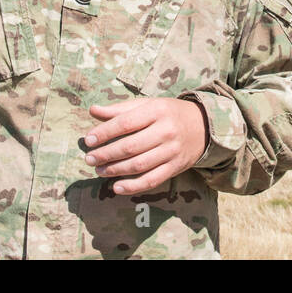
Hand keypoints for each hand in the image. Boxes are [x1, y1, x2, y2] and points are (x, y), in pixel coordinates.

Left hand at [84, 97, 207, 194]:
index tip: (88, 140)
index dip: (105, 133)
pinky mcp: (175, 167)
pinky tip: (117, 187)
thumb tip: (93, 110)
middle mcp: (166, 130)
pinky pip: (152, 180)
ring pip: (139, 165)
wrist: (203, 126)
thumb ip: (120, 110)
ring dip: (115, 170)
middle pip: (131, 146)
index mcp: (157, 111)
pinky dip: (133, 186)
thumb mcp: (147, 105)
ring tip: (99, 170)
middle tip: (89, 159)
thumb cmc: (168, 114)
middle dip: (106, 154)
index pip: (126, 123)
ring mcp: (172, 150)